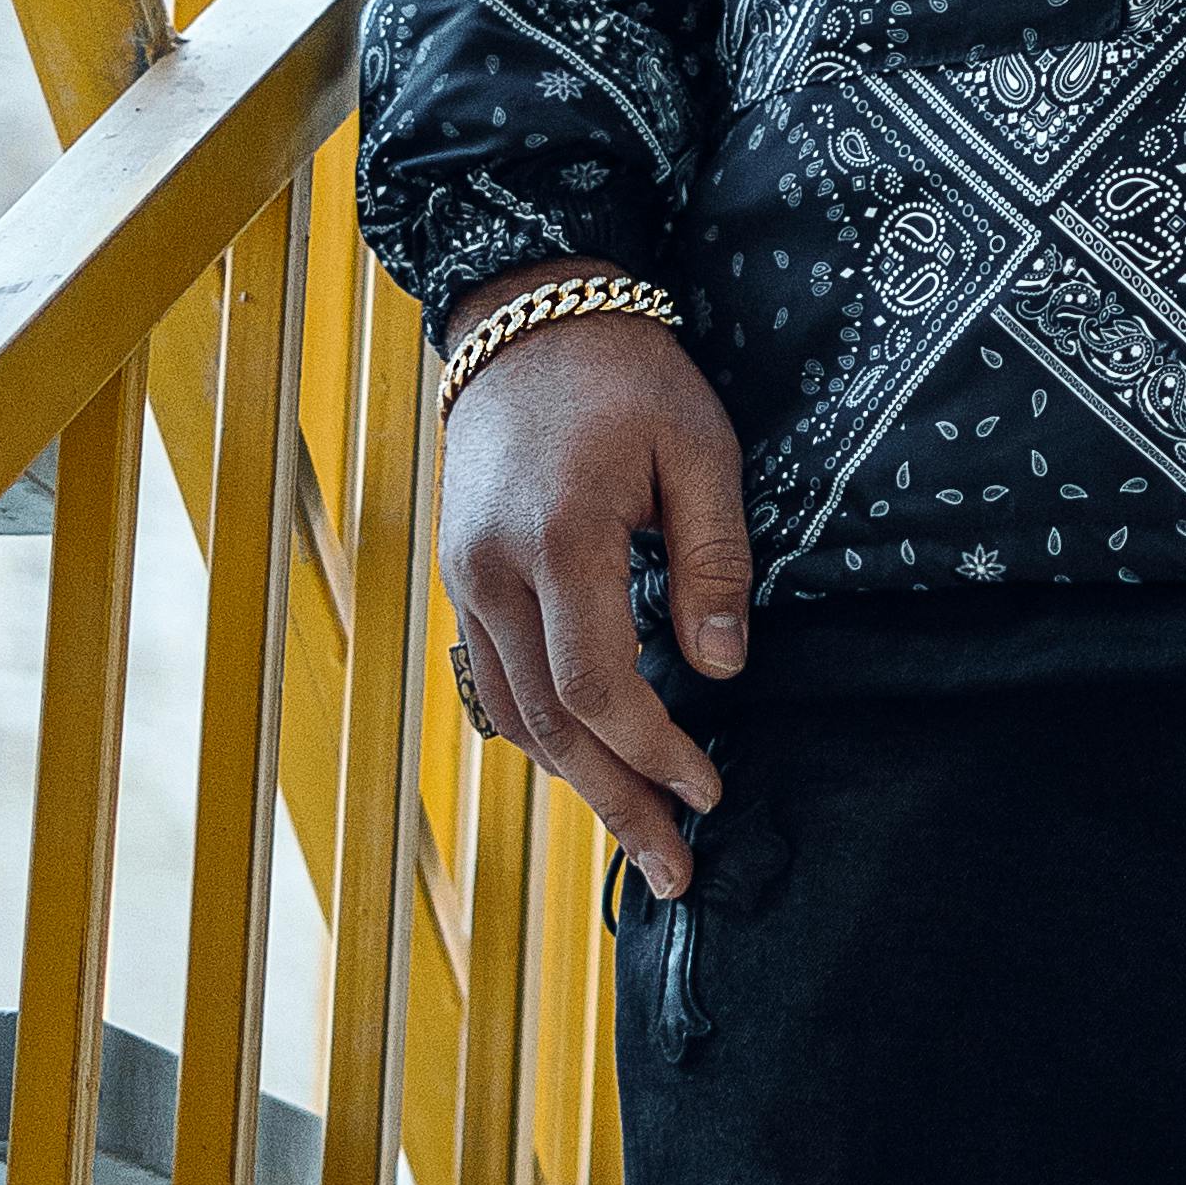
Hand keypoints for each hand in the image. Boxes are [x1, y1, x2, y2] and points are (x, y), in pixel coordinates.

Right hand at [437, 260, 751, 894]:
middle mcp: (492, 571)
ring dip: (579, 783)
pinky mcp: (461, 577)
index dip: (655, 751)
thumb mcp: (698, 448)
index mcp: (557, 537)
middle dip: (616, 803)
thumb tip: (724, 669)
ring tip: (642, 838)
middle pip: (549, 724)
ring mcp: (464, 578)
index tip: (711, 789)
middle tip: (674, 870)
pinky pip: (498, 681)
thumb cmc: (627, 373)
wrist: (526, 313)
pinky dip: (546, 734)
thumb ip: (712, 561)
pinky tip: (594, 766)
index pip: (598, 685)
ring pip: (515, 715)